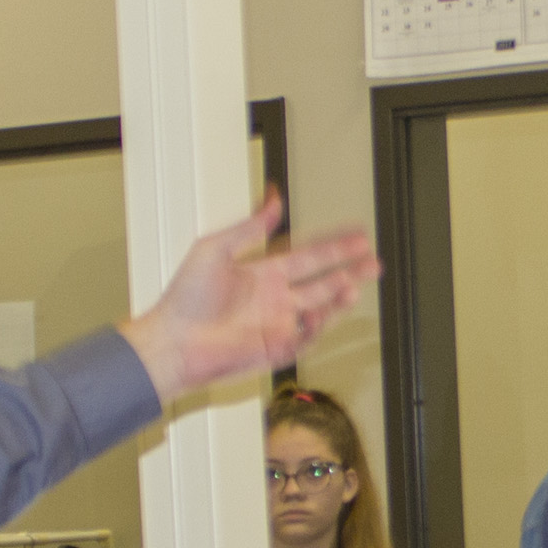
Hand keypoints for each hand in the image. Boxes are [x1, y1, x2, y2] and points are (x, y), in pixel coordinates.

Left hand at [119, 191, 378, 402]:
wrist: (173, 341)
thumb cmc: (185, 299)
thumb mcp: (215, 248)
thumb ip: (250, 226)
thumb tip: (274, 199)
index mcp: (263, 272)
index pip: (309, 254)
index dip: (334, 245)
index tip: (357, 234)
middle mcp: (275, 298)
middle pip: (323, 281)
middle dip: (350, 270)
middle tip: (373, 261)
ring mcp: (278, 324)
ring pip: (321, 308)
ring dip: (340, 297)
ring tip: (355, 286)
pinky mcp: (276, 348)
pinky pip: (306, 337)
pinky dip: (317, 326)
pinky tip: (320, 313)